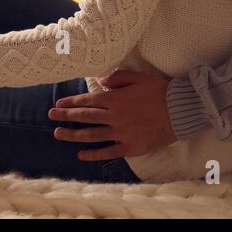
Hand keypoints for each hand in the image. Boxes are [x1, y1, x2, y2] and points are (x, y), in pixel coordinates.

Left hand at [48, 69, 176, 160]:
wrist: (179, 111)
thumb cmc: (159, 91)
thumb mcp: (138, 77)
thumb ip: (117, 77)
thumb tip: (100, 80)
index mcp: (115, 99)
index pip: (87, 101)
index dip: (71, 102)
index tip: (58, 104)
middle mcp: (115, 117)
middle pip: (85, 117)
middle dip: (66, 116)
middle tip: (51, 116)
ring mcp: (121, 133)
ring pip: (92, 135)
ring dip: (73, 135)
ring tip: (59, 134)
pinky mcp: (130, 147)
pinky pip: (108, 152)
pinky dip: (93, 154)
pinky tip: (81, 154)